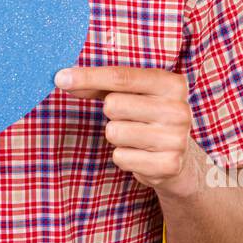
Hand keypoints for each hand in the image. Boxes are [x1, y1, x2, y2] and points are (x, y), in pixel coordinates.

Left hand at [54, 65, 203, 198]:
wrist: (181, 157)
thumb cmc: (147, 116)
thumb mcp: (131, 93)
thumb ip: (99, 84)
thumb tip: (64, 79)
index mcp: (172, 84)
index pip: (121, 77)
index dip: (88, 76)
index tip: (60, 78)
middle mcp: (179, 110)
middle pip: (114, 105)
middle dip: (111, 113)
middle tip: (128, 118)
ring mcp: (176, 139)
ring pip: (114, 133)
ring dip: (117, 136)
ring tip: (136, 137)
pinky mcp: (168, 165)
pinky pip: (120, 157)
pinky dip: (123, 156)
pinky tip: (140, 153)